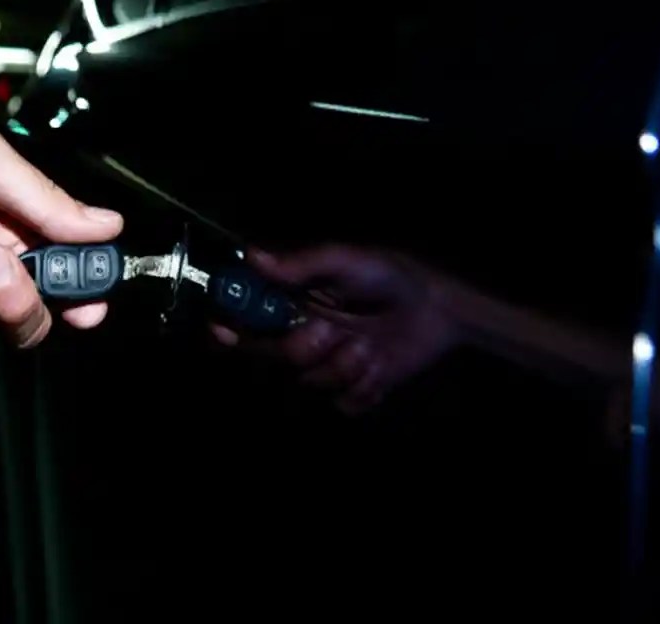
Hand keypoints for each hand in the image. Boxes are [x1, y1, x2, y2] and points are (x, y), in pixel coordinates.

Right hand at [213, 245, 459, 414]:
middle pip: (278, 357)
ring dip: (344, 365)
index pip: (251, 323)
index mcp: (296, 306)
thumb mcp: (347, 261)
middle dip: (304, 346)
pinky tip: (381, 367)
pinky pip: (343, 403)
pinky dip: (365, 387)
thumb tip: (253, 255)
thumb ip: (302, 264)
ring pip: (311, 382)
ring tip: (371, 347)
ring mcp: (330, 368)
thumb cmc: (390, 277)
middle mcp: (306, 338)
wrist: (438, 310)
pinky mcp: (355, 392)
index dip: (231, 329)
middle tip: (333, 330)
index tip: (221, 330)